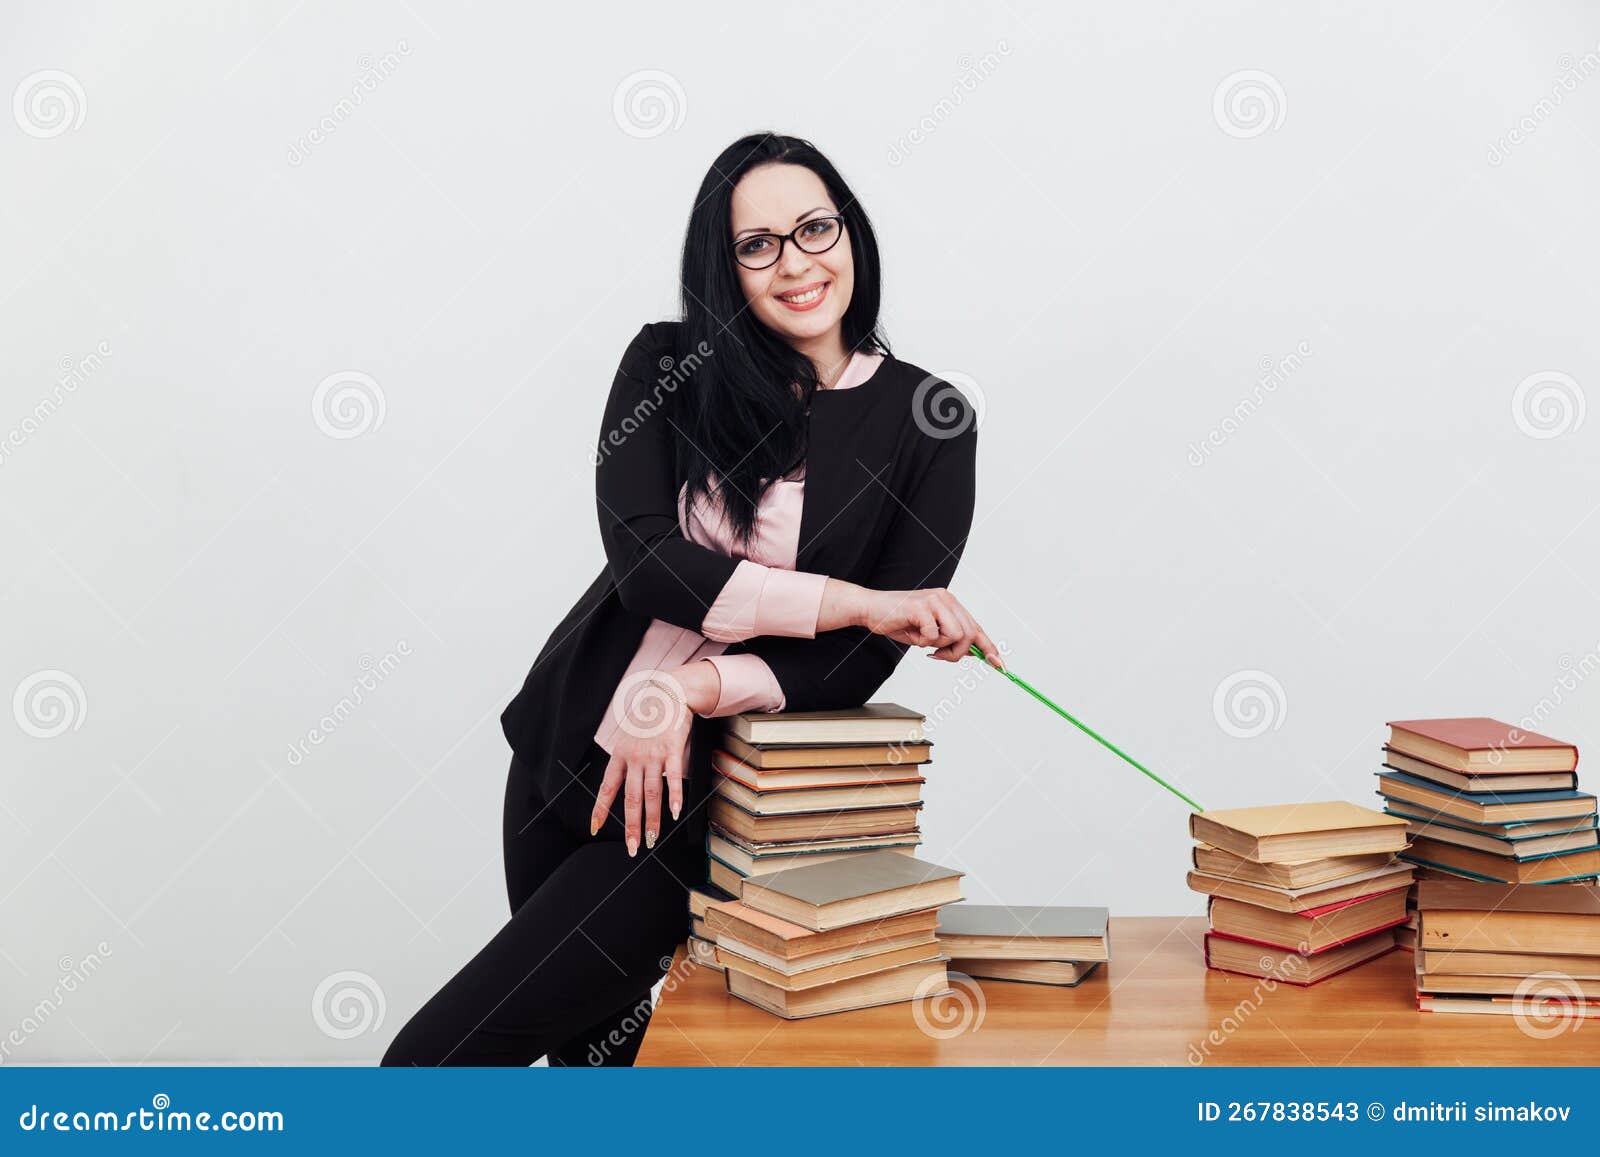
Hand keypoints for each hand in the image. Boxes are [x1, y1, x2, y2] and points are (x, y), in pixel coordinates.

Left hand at [590, 660, 720, 854]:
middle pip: (631, 797)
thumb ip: (628, 760)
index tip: (593, 829)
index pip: (607, 787)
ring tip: (653, 839)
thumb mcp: (630, 737)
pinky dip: (674, 796)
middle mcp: (634, 758)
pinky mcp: (672, 749)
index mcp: (620, 756)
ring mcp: (653, 754)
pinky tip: (675, 813)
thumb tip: (627, 783)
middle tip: (633, 848)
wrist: (667, 692)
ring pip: (651, 793)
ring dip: (653, 819)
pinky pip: (673, 777)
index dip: (600, 809)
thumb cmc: (649, 717)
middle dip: (631, 826)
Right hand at [850, 585, 1004, 669]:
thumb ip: (948, 640)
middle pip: (969, 634)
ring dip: (939, 647)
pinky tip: (911, 633)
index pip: (975, 627)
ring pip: (956, 635)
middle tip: (937, 655)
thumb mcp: (927, 633)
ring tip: (921, 641)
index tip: (1000, 665)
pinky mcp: (922, 607)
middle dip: (957, 654)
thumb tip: (969, 654)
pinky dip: (921, 642)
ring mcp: (935, 601)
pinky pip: (934, 636)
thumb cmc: (896, 621)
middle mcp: (946, 599)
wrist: (869, 609)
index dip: (988, 647)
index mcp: (950, 603)